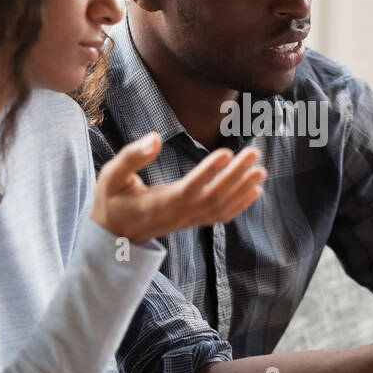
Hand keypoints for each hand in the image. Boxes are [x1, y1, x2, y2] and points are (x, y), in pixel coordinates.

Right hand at [90, 133, 264, 243]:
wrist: (113, 235)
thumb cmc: (111, 200)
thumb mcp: (111, 175)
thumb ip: (132, 157)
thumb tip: (154, 138)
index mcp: (157, 204)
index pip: (188, 188)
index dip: (208, 173)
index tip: (226, 153)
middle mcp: (177, 214)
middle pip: (212, 197)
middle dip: (235, 175)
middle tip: (254, 153)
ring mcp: (186, 220)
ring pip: (219, 207)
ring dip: (242, 188)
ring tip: (260, 169)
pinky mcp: (191, 221)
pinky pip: (219, 216)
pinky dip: (240, 204)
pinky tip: (255, 191)